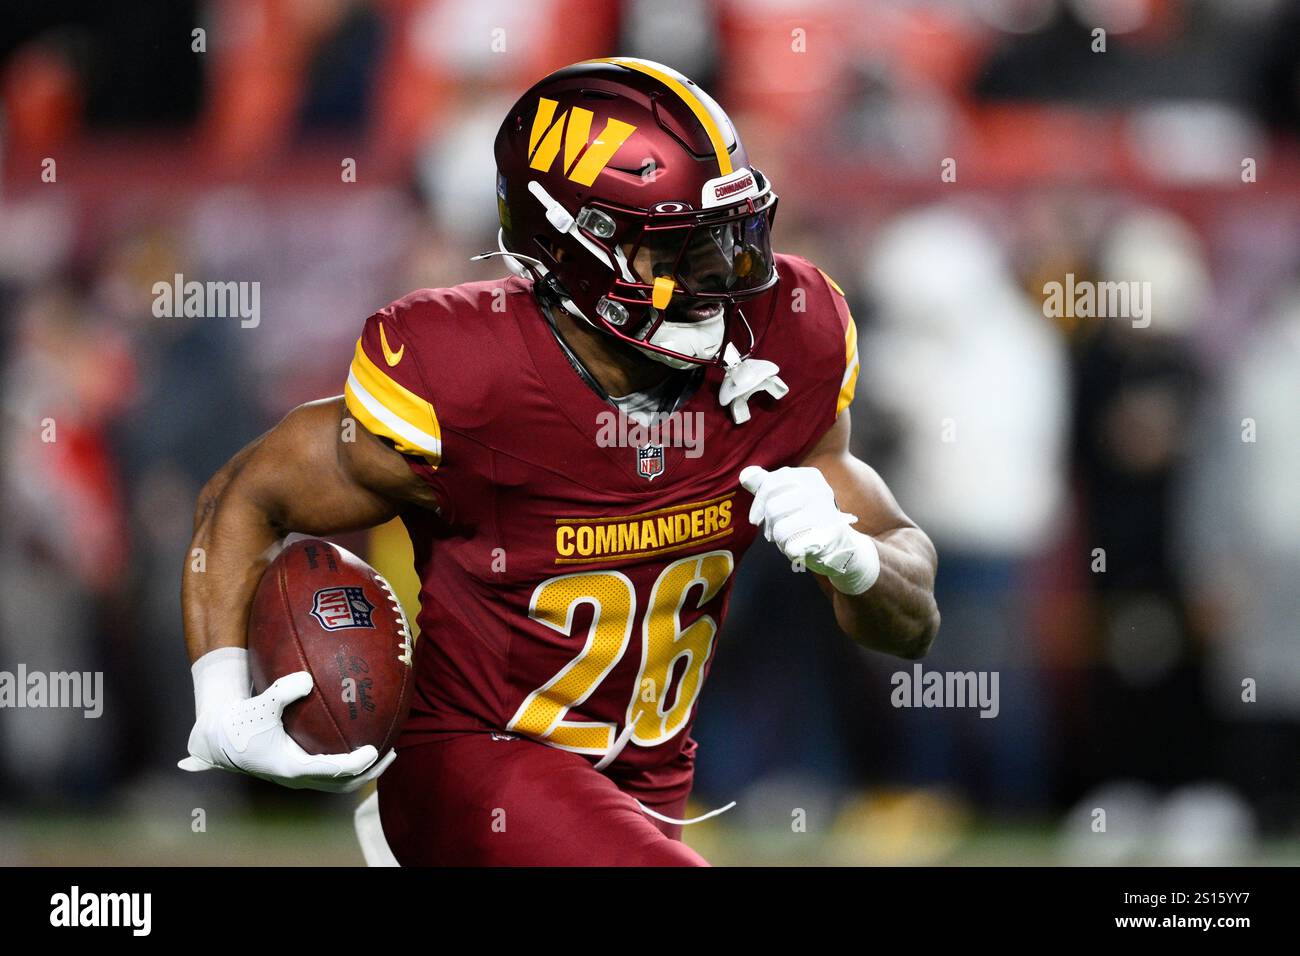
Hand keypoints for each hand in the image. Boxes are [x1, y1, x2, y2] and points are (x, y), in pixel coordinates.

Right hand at [179, 648, 394, 792]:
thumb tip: (307, 678)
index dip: (356, 764)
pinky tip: (359, 739)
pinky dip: (349, 762)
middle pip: (343, 784)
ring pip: (338, 782)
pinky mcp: (298, 769)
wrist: (218, 740)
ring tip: (384, 752)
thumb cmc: (240, 723)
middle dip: (369, 773)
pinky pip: (330, 770)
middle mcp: (298, 777)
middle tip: (390, 754)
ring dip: (362, 771)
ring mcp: (299, 776)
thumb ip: (282, 692)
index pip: (332, 771)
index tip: (374, 750)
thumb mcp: (259, 706)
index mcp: (291, 768)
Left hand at [739, 465, 879, 594]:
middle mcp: (820, 491)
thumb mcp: (789, 497)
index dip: (758, 504)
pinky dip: (790, 551)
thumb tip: (745, 475)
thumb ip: (767, 485)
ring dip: (779, 539)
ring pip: (780, 529)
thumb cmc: (808, 519)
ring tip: (789, 539)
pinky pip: (792, 546)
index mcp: (810, 476)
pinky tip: (800, 547)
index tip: (756, 519)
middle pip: (773, 508)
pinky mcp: (829, 537)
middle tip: (774, 533)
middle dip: (769, 525)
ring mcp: (826, 514)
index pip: (770, 484)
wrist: (840, 545)